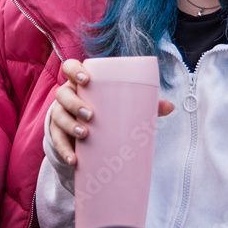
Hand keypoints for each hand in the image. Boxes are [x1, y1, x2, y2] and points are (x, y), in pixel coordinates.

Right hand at [48, 59, 174, 166]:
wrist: (85, 128)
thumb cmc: (106, 108)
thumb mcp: (120, 103)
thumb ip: (144, 103)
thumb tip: (170, 107)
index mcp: (80, 82)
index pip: (70, 67)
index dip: (74, 70)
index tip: (86, 80)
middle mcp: (66, 94)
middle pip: (63, 94)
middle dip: (74, 104)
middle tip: (91, 115)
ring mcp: (59, 113)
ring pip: (57, 115)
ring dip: (69, 125)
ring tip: (84, 134)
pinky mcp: (57, 133)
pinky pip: (56, 140)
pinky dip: (64, 150)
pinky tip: (74, 159)